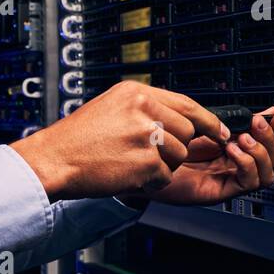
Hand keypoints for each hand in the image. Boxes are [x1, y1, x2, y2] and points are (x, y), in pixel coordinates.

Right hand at [10, 81, 229, 200]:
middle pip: (186, 132)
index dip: (207, 120)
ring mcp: (146, 137)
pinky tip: (126, 173)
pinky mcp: (145, 163)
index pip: (186, 104)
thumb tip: (175, 117)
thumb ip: (143, 108)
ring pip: (178, 155)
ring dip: (160, 165)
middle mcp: (143, 110)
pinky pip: (165, 176)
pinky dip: (149, 181)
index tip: (220, 132)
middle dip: (174, 147)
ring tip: (130, 163)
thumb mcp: (110, 107)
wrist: (53, 160)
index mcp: (135, 93)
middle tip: (149, 154)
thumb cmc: (76, 139)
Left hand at [134, 107, 273, 205]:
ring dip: (260, 152)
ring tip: (242, 139)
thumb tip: (256, 110)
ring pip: (267, 173)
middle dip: (272, 138)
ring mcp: (227, 178)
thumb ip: (226, 118)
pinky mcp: (219, 190)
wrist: (140, 159)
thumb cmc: (163, 142)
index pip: (267, 141)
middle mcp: (233, 163)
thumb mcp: (198, 123)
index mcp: (231, 146)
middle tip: (259, 124)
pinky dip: (246, 164)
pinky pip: (247, 182)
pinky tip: (232, 152)